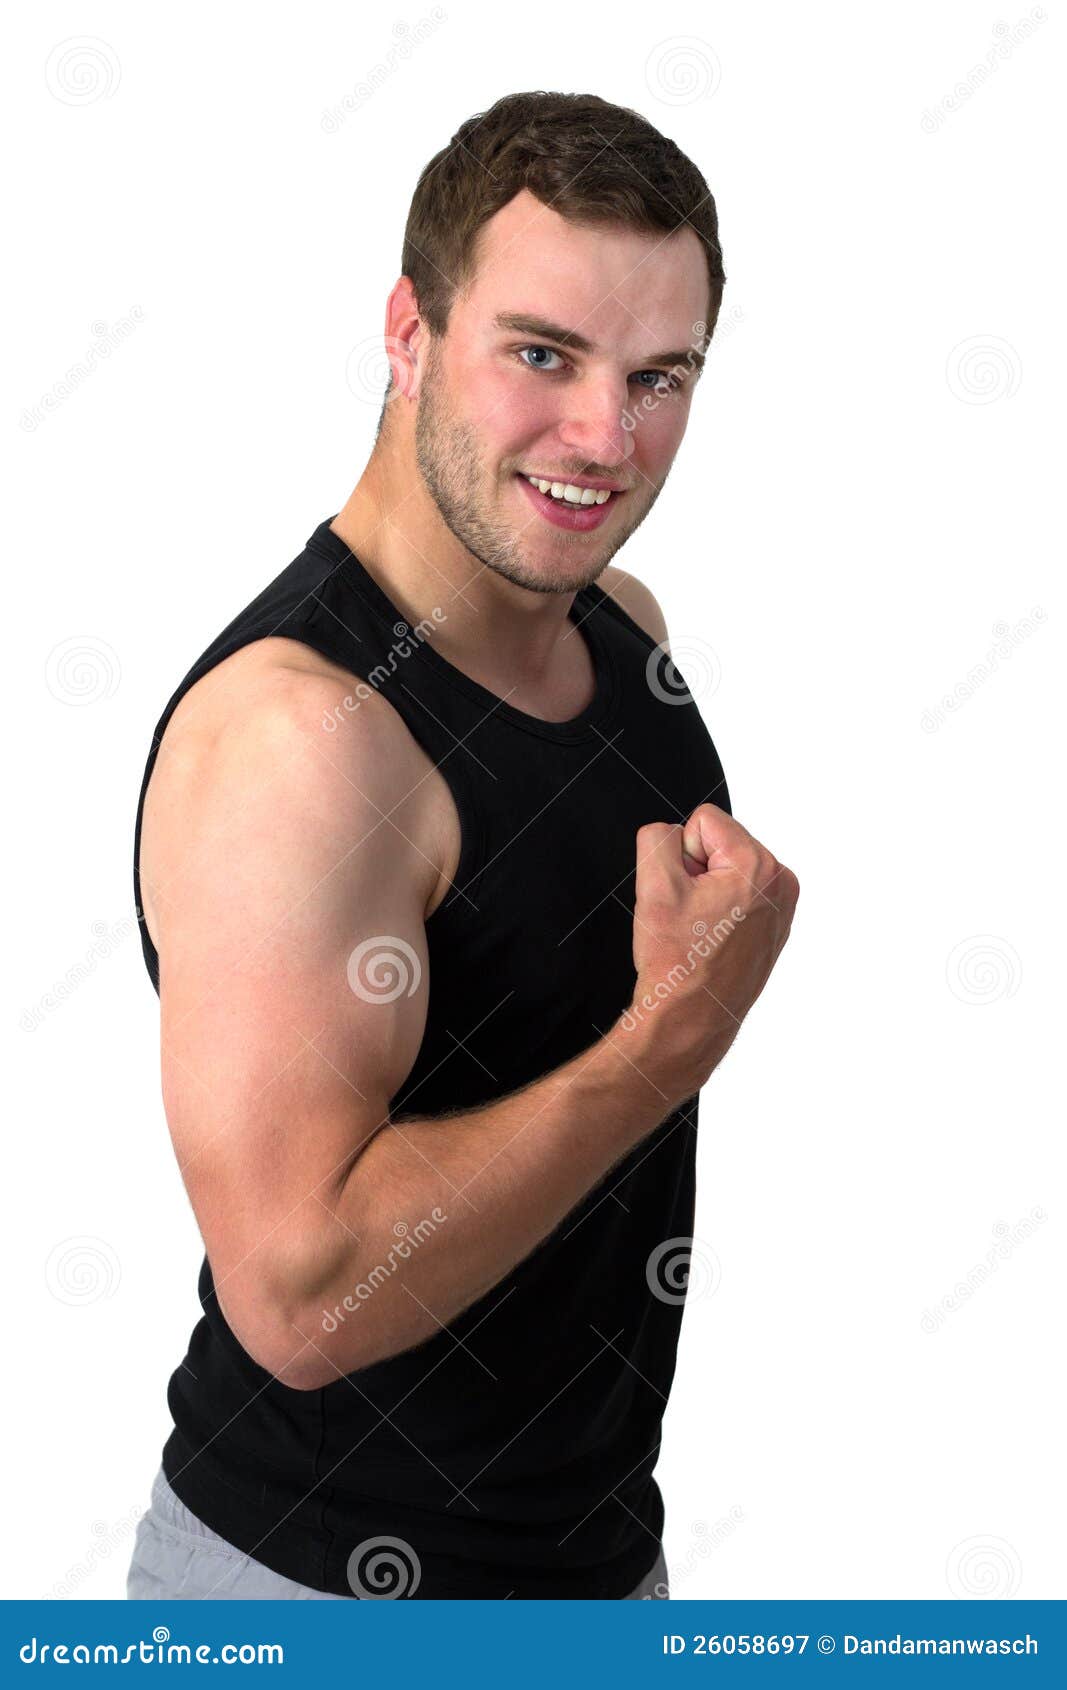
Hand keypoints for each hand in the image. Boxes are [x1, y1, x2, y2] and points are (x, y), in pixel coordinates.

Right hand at [625, 803, 799, 1100]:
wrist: (692, 1019)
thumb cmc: (677, 964)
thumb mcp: (653, 885)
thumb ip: (658, 837)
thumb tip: (673, 835)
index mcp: (759, 867)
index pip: (703, 821)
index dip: (680, 855)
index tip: (683, 895)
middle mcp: (781, 884)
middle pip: (719, 843)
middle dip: (696, 872)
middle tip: (689, 916)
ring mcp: (782, 907)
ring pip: (726, 869)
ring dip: (707, 892)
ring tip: (700, 930)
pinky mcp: (775, 925)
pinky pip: (737, 895)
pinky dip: (720, 910)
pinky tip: (712, 940)